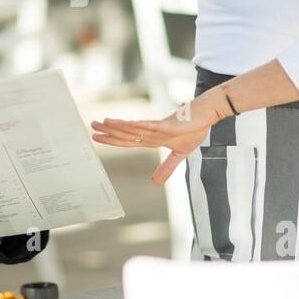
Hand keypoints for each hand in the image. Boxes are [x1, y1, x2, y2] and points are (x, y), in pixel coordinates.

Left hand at [91, 94, 224, 185]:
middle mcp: (151, 132)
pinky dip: (139, 125)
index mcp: (152, 139)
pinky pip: (150, 126)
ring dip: (119, 125)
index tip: (97, 137)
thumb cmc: (193, 129)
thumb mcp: (180, 154)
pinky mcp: (167, 125)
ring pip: (134, 127)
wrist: (206, 116)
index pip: (127, 140)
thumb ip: (168, 167)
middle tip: (92, 125)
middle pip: (126, 133)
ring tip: (103, 121)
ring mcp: (158, 128)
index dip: (112, 140)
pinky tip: (126, 124)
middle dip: (109, 130)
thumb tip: (156, 182)